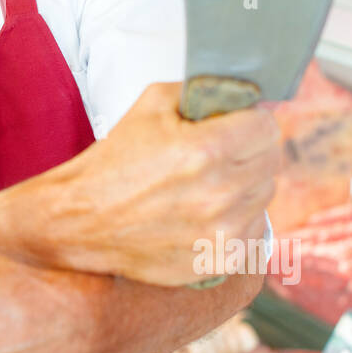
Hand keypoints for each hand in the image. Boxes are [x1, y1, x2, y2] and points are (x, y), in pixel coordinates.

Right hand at [25, 81, 282, 286]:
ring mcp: (223, 231)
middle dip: (248, 151)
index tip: (235, 126)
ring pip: (265, 196)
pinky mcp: (220, 260)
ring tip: (207, 185)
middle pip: (270, 161)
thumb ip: (202, 92)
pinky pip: (255, 230)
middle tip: (218, 154)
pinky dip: (237, 220)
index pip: (267, 127)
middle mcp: (220, 192)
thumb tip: (240, 94)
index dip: (250, 122)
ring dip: (244, 186)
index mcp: (206, 149)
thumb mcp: (151, 105)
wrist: (81, 220)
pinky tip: (205, 214)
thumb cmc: (114, 162)